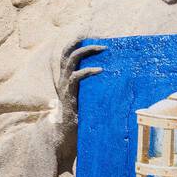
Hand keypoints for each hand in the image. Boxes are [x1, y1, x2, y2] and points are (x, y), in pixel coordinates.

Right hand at [54, 42, 104, 161]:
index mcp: (66, 80)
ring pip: (70, 61)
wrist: (66, 138)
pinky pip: (76, 78)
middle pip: (67, 53)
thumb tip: (113, 82)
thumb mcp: (86, 101)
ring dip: (86, 52)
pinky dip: (88, 71)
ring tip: (102, 49)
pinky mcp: (69, 97)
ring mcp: (65, 88)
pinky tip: (100, 70)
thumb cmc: (79, 121)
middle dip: (82, 43)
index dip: (77, 44)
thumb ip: (93, 91)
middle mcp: (63, 81)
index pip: (67, 56)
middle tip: (99, 39)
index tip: (92, 37)